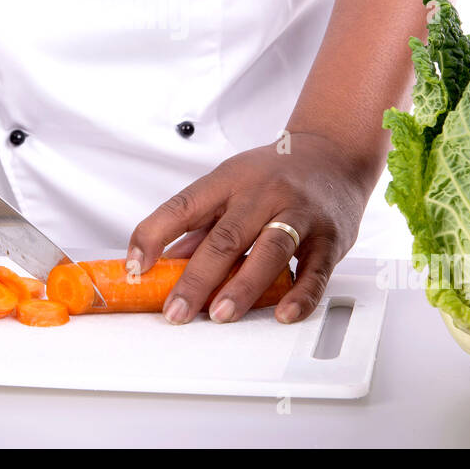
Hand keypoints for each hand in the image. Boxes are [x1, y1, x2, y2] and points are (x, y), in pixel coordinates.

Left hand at [126, 132, 368, 323]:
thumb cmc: (274, 173)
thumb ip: (200, 224)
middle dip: (197, 278)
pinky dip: (300, 295)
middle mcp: (264, 194)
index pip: (184, 206)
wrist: (334, 154)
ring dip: (242, 287)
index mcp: (229, 180)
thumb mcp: (230, 184)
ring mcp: (299, 214)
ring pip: (270, 251)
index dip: (154, 236)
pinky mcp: (330, 237)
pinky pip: (315, 269)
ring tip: (220, 314)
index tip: (135, 267)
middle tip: (176, 311)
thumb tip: (163, 263)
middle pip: (226, 237)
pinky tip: (283, 313)